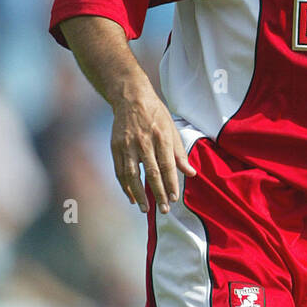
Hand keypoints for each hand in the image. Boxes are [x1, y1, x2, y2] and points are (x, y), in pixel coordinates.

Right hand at [110, 86, 196, 213]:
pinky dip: (125, 186)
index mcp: (161, 137)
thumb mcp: (172, 129)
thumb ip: (180, 153)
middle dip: (158, 193)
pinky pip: (119, 171)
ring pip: (132, 175)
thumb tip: (191, 173)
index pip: (167, 165)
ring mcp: (127, 145)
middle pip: (151, 173)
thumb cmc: (155, 114)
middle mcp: (143, 142)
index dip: (171, 183)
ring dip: (139, 194)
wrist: (130, 97)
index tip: (174, 198)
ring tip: (146, 209)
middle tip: (164, 210)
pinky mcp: (115, 147)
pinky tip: (132, 197)